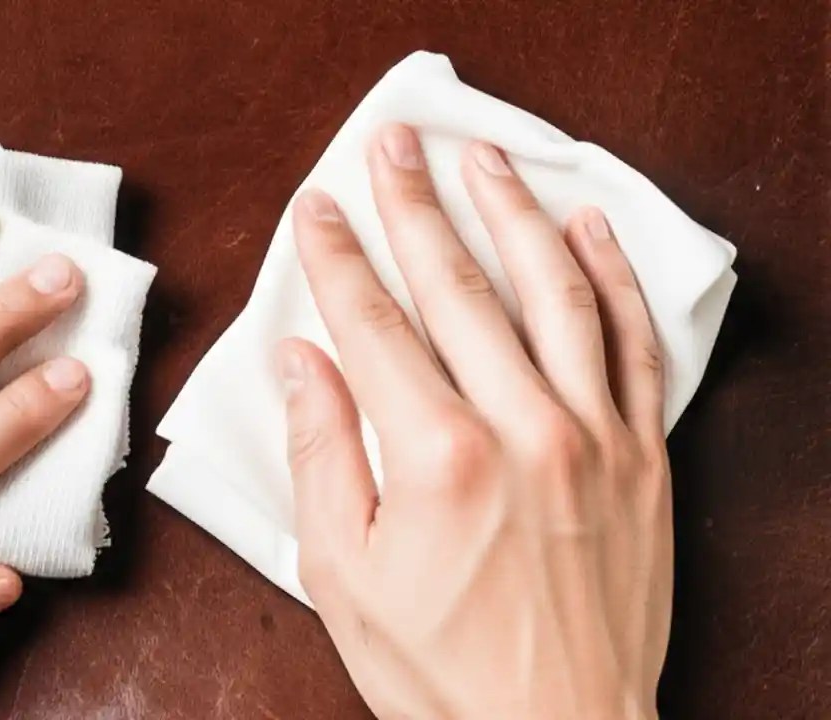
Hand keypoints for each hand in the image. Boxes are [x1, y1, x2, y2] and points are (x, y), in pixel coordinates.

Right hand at [280, 125, 670, 718]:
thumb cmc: (444, 673)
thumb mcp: (344, 576)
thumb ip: (323, 456)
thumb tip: (303, 364)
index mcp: (437, 457)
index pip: (374, 323)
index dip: (338, 256)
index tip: (318, 206)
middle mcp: (523, 427)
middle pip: (458, 288)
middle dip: (416, 207)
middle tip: (393, 147)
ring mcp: (593, 434)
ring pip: (551, 291)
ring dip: (512, 214)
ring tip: (483, 160)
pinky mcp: (641, 455)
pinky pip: (631, 342)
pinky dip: (609, 276)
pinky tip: (585, 228)